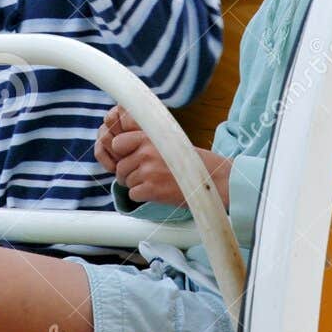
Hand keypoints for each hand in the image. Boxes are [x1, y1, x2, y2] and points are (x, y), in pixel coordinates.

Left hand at [94, 107, 229, 207]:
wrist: (214, 180)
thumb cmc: (193, 162)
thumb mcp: (170, 141)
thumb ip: (148, 143)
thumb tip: (122, 149)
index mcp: (150, 136)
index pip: (117, 143)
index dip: (122, 153)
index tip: (131, 159)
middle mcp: (146, 152)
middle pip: (120, 166)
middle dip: (128, 174)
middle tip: (146, 176)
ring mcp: (148, 170)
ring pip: (126, 181)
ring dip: (137, 185)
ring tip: (156, 183)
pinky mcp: (151, 189)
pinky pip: (133, 194)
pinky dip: (142, 196)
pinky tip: (158, 192)